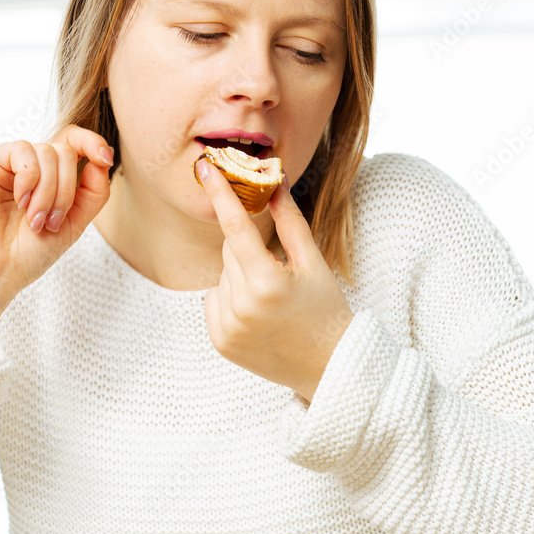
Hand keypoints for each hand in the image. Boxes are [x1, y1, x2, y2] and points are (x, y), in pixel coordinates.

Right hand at [0, 126, 111, 355]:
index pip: (74, 144)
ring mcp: (9, 163)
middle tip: (51, 222)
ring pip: (48, 151)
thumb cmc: (30, 253)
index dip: (93, 143)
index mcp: (51, 178)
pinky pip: (23, 150)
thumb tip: (103, 158)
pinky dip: (29, 179)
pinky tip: (20, 202)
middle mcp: (31, 167)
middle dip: (66, 190)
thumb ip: (94, 192)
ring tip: (34, 220)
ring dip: (48, 192)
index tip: (105, 159)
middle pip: (66, 151)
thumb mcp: (75, 223)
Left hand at [196, 160, 353, 401]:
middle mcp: (242, 306)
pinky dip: (230, 298)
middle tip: (278, 271)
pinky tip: (257, 314)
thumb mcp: (314, 263)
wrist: (327, 366)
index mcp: (268, 283)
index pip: (236, 227)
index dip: (221, 194)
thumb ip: (290, 221)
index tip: (206, 167)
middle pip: (230, 251)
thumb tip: (274, 181)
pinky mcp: (219, 341)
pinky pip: (213, 300)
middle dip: (249, 250)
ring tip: (271, 299)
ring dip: (240, 276)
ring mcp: (227, 326)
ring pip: (221, 275)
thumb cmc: (326, 310)